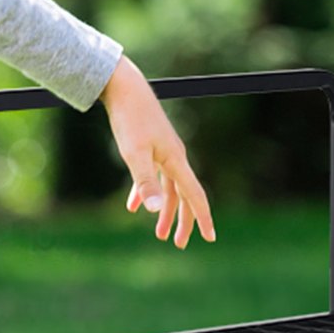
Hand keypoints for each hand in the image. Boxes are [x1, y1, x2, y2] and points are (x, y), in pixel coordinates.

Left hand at [102, 57, 215, 248]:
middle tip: (179, 244)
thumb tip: (153, 209)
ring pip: (169, 189)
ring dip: (164, 211)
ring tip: (158, 234)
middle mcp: (175, 157)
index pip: (195, 195)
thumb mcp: (134, 154)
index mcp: (176, 161)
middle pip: (185, 196)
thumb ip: (144, 182)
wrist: (124, 88)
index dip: (203, 218)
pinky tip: (132, 206)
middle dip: (183, 221)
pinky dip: (146, 193)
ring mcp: (163, 152)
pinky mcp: (151, 147)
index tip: (210, 238)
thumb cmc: (130, 119)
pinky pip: (153, 176)